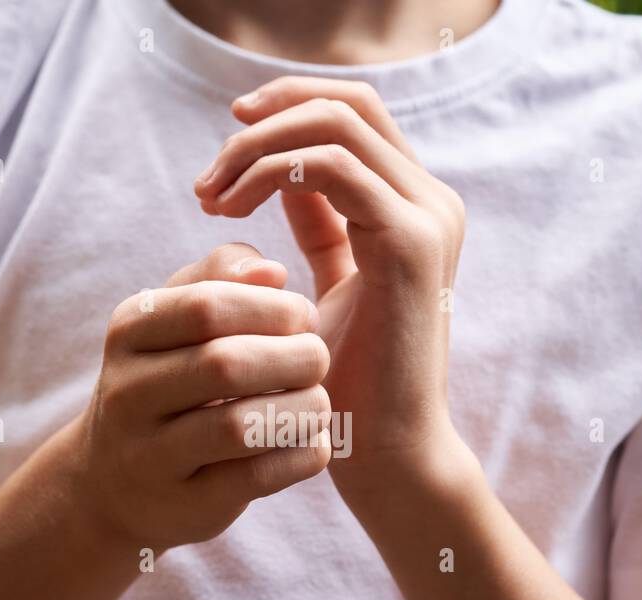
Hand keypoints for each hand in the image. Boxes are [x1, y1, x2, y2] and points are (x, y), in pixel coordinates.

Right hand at [73, 243, 331, 550]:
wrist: (113, 482)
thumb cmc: (166, 378)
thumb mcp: (175, 317)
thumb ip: (221, 277)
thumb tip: (272, 271)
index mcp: (128, 331)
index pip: (206, 305)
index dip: (271, 308)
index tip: (304, 317)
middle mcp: (129, 392)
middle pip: (225, 365)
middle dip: (293, 357)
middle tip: (318, 359)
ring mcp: (152, 455)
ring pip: (240, 428)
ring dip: (301, 410)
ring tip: (319, 402)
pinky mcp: (187, 505)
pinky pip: (255, 479)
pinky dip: (299, 457)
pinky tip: (312, 442)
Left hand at [195, 77, 468, 495]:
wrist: (389, 454)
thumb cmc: (352, 386)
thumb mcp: (329, 288)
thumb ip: (321, 227)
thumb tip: (286, 175)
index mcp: (415, 208)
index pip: (351, 115)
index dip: (284, 111)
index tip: (223, 149)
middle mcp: (432, 202)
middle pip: (347, 102)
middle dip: (266, 116)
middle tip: (209, 168)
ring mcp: (428, 216)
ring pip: (336, 122)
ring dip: (258, 147)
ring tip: (210, 195)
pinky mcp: (409, 241)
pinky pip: (330, 168)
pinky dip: (270, 173)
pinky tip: (230, 211)